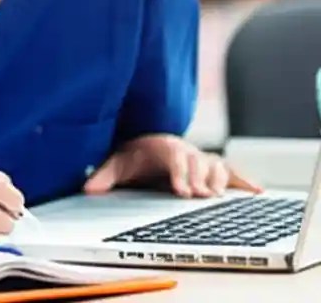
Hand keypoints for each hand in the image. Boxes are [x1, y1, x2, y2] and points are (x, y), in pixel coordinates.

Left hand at [84, 134, 263, 197]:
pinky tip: (257, 192)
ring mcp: (201, 158)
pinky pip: (232, 172)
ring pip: (217, 165)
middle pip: (199, 160)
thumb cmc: (135, 156)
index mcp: (164, 146)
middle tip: (201, 197)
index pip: (174, 156)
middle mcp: (187, 150)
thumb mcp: (118, 163)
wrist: (149, 146)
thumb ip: (104, 175)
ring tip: (220, 197)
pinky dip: (244, 181)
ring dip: (220, 180)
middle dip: (200, 179)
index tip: (181, 191)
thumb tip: (86, 188)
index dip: (179, 173)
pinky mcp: (213, 169)